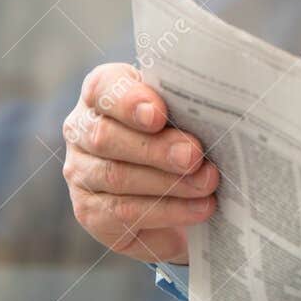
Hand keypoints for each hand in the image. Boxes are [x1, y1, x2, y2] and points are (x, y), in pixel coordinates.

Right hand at [62, 63, 217, 263]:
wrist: (179, 191)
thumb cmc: (181, 135)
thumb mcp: (184, 114)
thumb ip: (189, 107)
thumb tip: (220, 115)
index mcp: (103, 94)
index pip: (103, 88)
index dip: (128, 101)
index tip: (158, 115)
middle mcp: (82, 130)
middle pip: (107, 137)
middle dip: (156, 148)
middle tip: (194, 156)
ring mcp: (81, 172)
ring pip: (117, 177)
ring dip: (168, 183)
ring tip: (206, 184)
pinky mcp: (90, 211)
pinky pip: (124, 213)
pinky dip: (168, 211)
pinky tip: (198, 208)